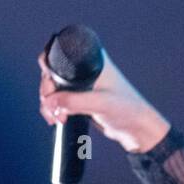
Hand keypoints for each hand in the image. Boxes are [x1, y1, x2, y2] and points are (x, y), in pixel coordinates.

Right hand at [37, 48, 170, 153]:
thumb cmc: (126, 110)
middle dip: (47, 92)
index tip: (49, 89)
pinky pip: (59, 100)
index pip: (59, 54)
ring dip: (49, 103)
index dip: (48, 68)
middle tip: (52, 108)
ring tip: (56, 118)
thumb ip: (74, 102)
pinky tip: (56, 119)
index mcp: (91, 58)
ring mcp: (81, 83)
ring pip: (54, 88)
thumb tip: (49, 101)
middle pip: (52, 73)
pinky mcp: (80, 98)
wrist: (136, 129)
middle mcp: (84, 67)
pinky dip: (53, 109)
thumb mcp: (100, 104)